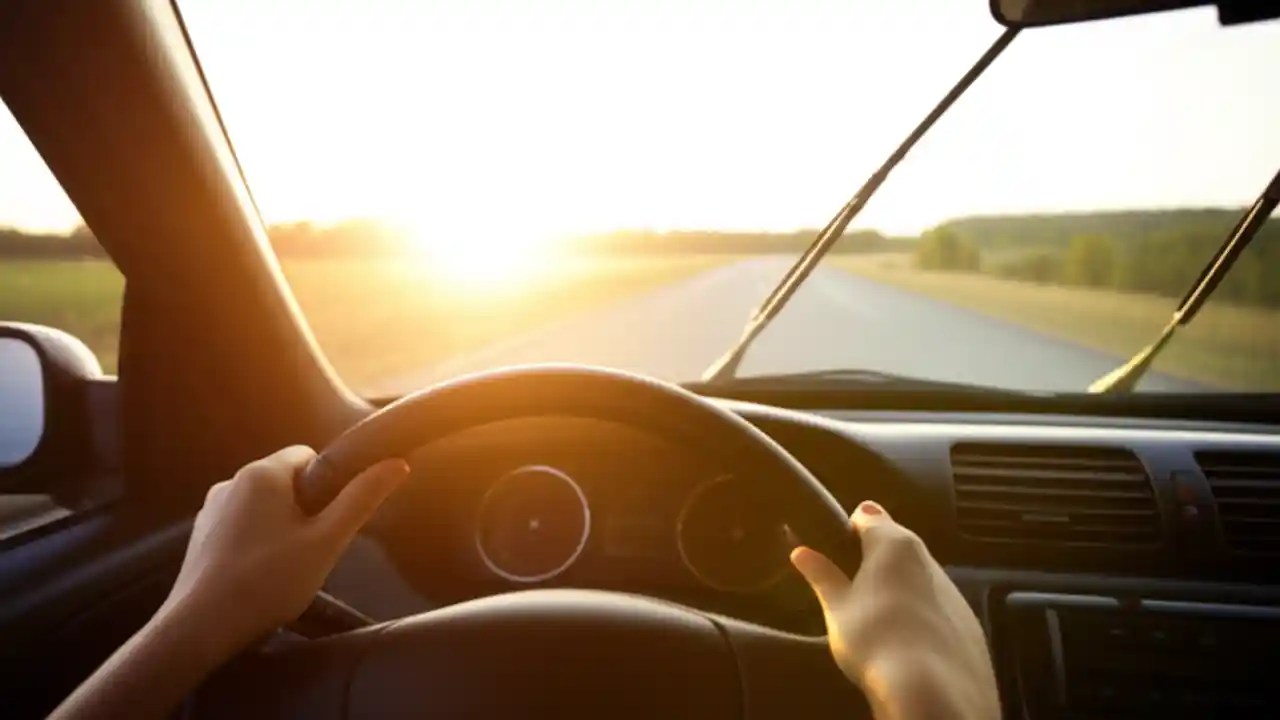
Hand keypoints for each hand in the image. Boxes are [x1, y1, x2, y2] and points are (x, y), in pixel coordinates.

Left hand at [159, 446, 408, 656]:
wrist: (201, 627)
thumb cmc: (269, 581)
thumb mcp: (327, 542)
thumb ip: (361, 500)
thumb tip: (396, 464)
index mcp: (262, 473)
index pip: (308, 456)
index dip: (328, 486)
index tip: (331, 521)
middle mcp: (230, 481)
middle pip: (285, 482)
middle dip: (304, 511)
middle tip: (312, 551)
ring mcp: (210, 509)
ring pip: (262, 507)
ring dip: (279, 528)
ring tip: (284, 569)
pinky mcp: (199, 536)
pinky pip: (239, 526)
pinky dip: (254, 544)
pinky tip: (257, 577)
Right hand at [790, 502, 998, 719]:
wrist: (933, 690)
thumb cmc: (874, 638)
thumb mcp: (838, 609)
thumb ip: (822, 576)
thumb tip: (801, 551)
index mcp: (893, 545)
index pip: (868, 517)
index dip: (849, 526)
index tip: (834, 545)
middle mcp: (928, 558)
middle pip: (897, 544)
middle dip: (876, 556)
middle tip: (853, 583)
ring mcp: (953, 590)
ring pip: (920, 575)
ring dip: (901, 584)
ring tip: (879, 615)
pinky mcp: (969, 622)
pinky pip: (938, 605)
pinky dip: (921, 611)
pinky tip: (908, 638)